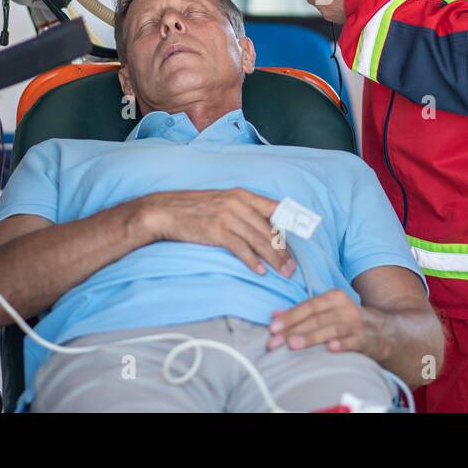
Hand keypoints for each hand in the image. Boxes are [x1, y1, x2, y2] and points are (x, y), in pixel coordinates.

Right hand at [137, 188, 295, 276]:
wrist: (166, 211)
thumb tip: (265, 226)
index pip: (274, 210)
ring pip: (259, 241)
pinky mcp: (217, 231)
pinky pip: (241, 249)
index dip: (290, 226)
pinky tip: (260, 271)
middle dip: (283, 250)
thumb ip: (244, 210)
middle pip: (269, 230)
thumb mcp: (223, 201)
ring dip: (274, 259)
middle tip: (293, 267)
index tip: (301, 240)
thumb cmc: (195, 208)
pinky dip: (253, 261)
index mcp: (242, 195)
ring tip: (283, 272)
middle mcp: (238, 204)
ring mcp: (228, 217)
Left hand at [268, 289, 382, 358]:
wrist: (384, 331)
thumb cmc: (347, 321)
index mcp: (334, 297)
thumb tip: (274, 316)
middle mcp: (345, 308)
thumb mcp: (327, 312)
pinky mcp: (366, 340)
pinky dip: (342, 344)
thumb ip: (302, 313)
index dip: (290, 316)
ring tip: (294, 344)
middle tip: (275, 342)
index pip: (308, 306)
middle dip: (293, 330)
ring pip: (331, 329)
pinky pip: (353, 342)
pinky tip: (330, 348)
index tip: (272, 328)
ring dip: (312, 337)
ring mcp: (356, 324)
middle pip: (316, 319)